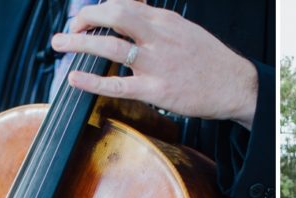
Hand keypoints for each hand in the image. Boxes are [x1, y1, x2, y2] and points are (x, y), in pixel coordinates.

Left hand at [52, 0, 258, 128]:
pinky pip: (117, 84)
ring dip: (78, 43)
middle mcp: (158, 37)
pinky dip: (92, 80)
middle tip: (69, 26)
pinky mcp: (156, 90)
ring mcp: (156, 63)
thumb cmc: (211, 62)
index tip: (87, 17)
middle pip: (112, 15)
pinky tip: (75, 77)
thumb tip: (133, 10)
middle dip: (85, 17)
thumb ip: (157, 22)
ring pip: (109, 46)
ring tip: (59, 44)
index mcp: (164, 20)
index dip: (99, 8)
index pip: (123, 4)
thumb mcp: (184, 30)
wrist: (236, 86)